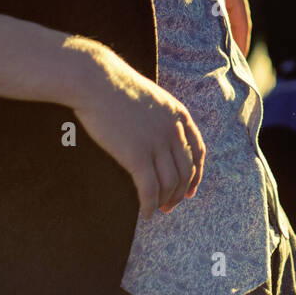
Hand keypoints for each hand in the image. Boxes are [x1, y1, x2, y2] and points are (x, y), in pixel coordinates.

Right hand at [71, 45, 205, 218]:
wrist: (97, 81)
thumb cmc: (116, 86)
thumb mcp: (151, 97)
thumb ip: (161, 116)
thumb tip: (159, 136)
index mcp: (179, 115)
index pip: (198, 151)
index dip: (196, 175)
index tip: (190, 190)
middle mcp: (173, 130)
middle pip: (186, 171)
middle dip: (180, 192)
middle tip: (170, 206)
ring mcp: (156, 143)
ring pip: (170, 183)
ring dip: (166, 201)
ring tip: (158, 210)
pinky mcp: (136, 155)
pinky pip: (149, 189)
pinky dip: (149, 205)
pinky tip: (145, 213)